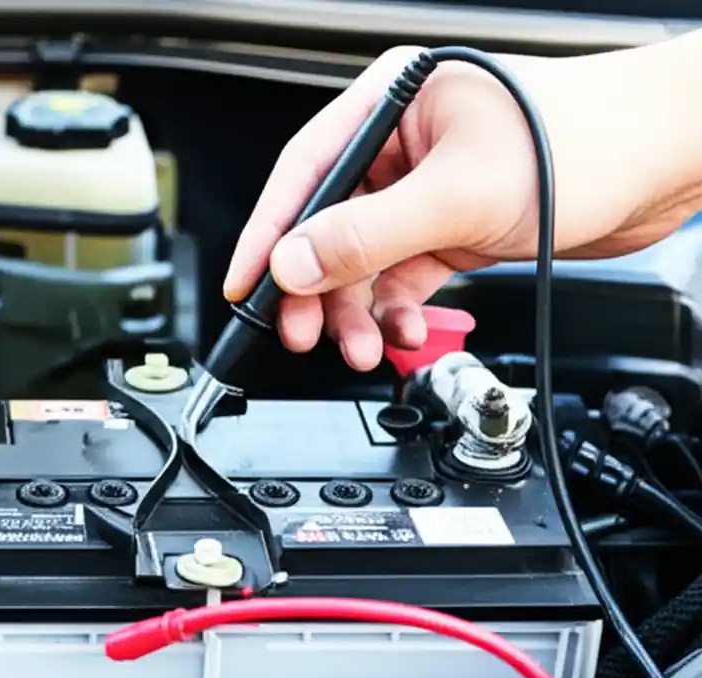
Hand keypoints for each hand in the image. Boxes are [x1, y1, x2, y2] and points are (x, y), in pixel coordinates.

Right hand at [223, 42, 701, 370]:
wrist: (669, 160)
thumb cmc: (585, 139)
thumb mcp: (458, 194)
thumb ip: (368, 233)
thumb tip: (295, 263)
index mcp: (389, 105)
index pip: (305, 173)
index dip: (270, 233)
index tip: (245, 284)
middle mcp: (401, 145)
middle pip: (329, 225)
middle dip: (316, 287)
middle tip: (302, 332)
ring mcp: (426, 189)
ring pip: (365, 259)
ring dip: (359, 308)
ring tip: (361, 345)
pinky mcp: (454, 226)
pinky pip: (404, 275)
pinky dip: (399, 308)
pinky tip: (405, 330)